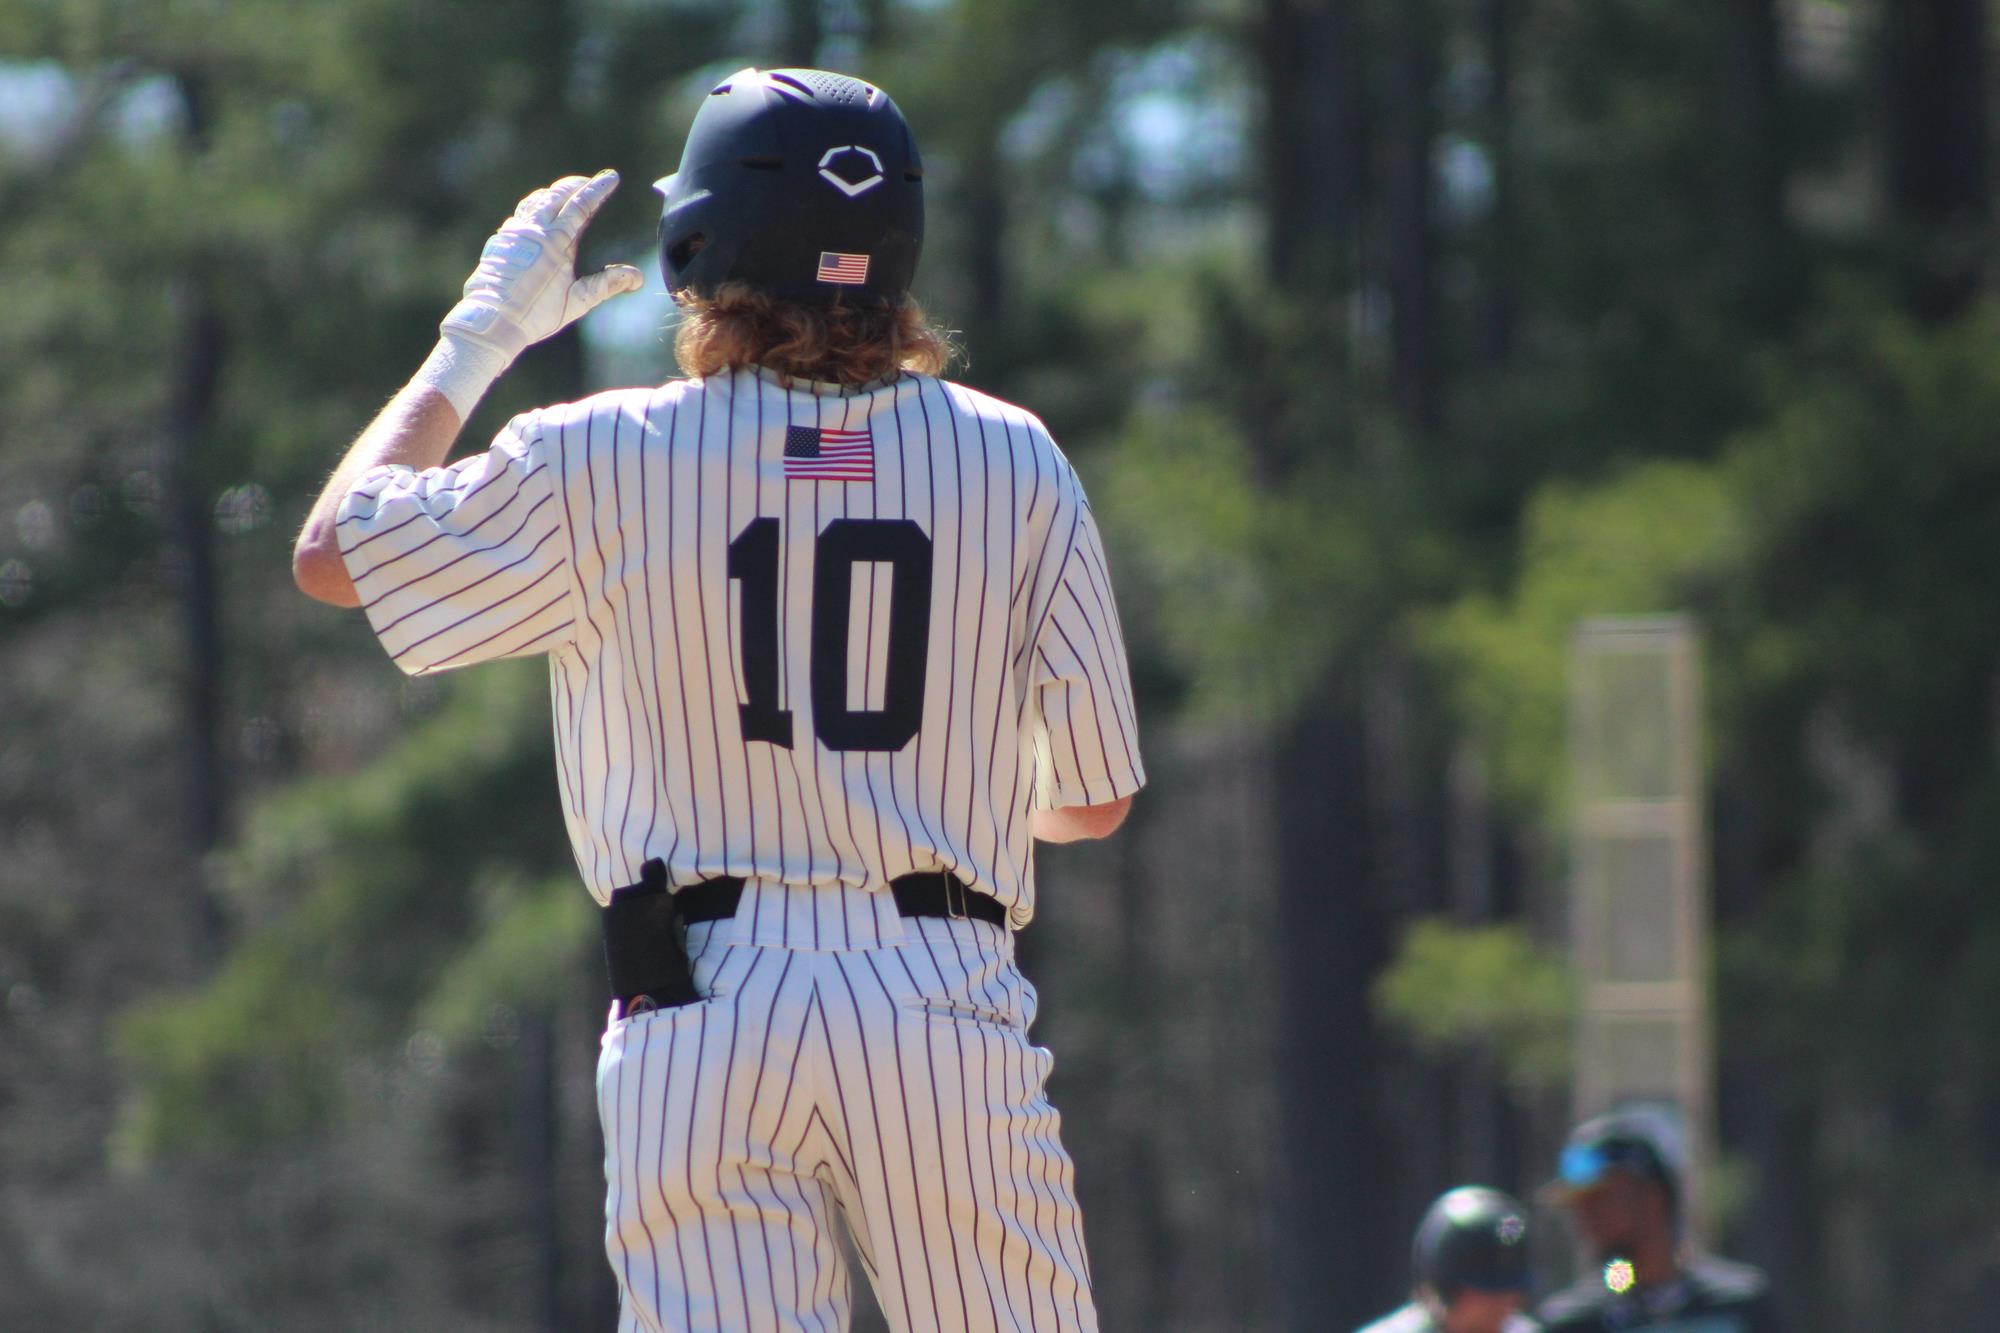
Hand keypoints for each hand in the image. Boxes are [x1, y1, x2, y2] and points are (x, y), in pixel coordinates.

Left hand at [440, 170, 644, 363]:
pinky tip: (540, 214)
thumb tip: (638, 277)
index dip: (598, 189)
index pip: (581, 205)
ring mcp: (515, 231)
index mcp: (555, 240)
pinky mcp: (503, 239)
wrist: (493, 319)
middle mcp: (534, 229)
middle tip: (591, 181)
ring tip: (567, 192)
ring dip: (555, 193)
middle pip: (558, 194)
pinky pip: (522, 213)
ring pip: (537, 200)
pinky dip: (537, 206)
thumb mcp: (578, 301)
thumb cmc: (536, 313)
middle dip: (577, 184)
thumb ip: (607, 284)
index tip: (611, 177)